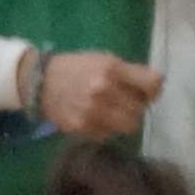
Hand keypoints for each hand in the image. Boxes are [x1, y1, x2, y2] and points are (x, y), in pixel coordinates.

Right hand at [35, 50, 161, 138]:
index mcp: (112, 69)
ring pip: (129, 126)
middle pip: (141, 108)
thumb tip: (155, 89)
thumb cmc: (78, 68)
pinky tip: (98, 118)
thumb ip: (130, 73)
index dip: (153, 89)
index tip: (147, 90)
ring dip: (126, 120)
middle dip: (137, 105)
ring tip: (115, 111)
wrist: (40, 82)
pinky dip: (108, 128)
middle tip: (127, 101)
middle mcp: (103, 91)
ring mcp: (92, 112)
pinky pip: (109, 134)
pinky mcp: (81, 128)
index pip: (153, 83)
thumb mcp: (106, 60)